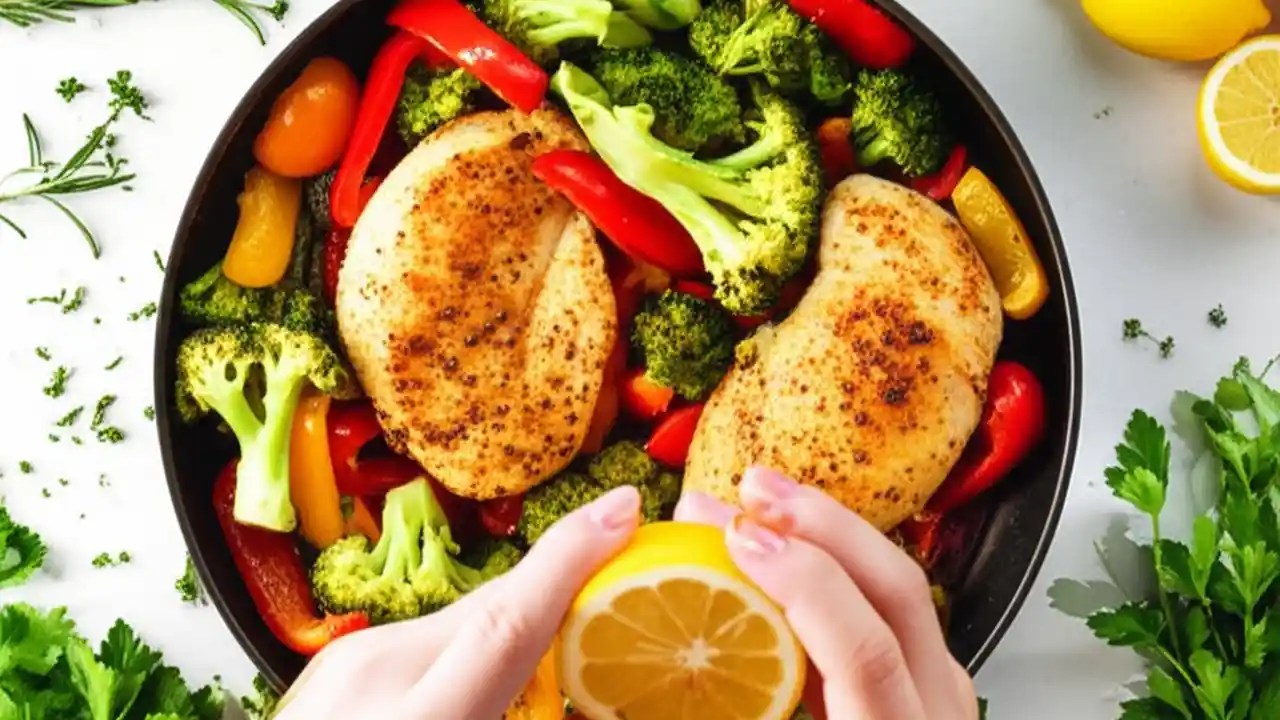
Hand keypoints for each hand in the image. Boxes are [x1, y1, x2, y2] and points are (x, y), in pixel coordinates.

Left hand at [274, 486, 641, 719]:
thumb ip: (515, 698)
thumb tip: (578, 688)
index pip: (507, 621)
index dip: (574, 559)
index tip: (625, 508)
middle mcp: (370, 682)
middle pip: (490, 612)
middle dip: (557, 594)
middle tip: (616, 588)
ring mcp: (340, 671)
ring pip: (457, 625)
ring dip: (508, 632)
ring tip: (545, 659)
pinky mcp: (329, 670)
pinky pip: (420, 645)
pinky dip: (462, 652)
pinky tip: (474, 682)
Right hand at [676, 467, 979, 719]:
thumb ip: (746, 698)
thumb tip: (633, 698)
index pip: (868, 653)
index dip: (807, 589)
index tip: (740, 542)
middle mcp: (937, 709)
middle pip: (899, 593)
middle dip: (821, 525)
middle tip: (744, 490)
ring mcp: (941, 692)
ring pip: (900, 587)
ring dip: (828, 532)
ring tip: (758, 499)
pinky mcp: (927, 681)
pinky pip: (888, 603)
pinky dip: (837, 561)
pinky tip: (788, 547)